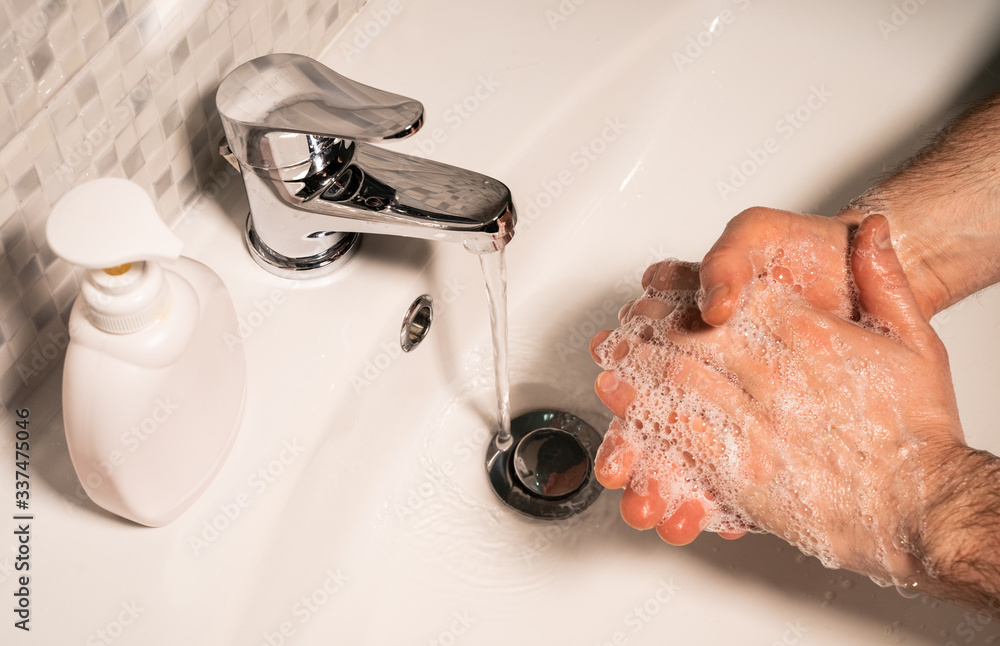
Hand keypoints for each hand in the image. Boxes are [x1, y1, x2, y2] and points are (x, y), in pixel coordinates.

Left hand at [591, 215, 965, 584]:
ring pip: (678, 375)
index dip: (688, 285)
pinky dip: (643, 410)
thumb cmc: (918, 432)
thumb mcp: (916, 342)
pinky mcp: (739, 469)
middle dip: (651, 321)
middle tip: (624, 315)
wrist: (922, 506)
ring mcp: (753, 420)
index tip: (660, 281)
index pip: (734, 295)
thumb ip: (886, 279)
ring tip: (612, 347)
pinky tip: (620, 397)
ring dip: (638, 359)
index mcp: (810, 336)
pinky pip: (679, 430)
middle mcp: (775, 374)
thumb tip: (869, 229)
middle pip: (694, 332)